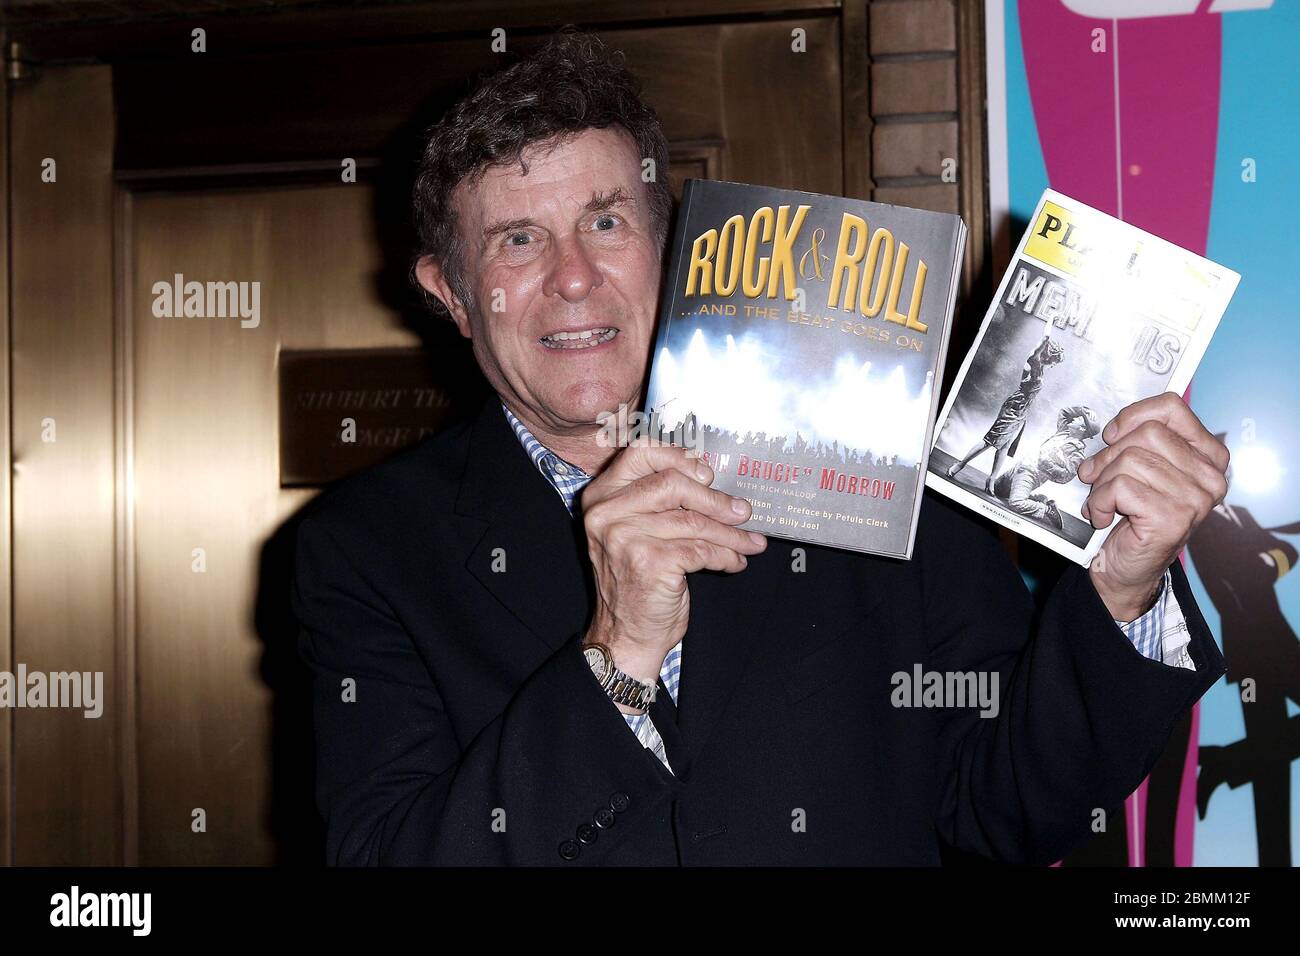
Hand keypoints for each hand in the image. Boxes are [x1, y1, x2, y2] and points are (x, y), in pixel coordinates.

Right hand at [579, 439, 766, 699]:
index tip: (708, 473)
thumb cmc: (636, 579)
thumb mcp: (635, 530)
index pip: (639, 452)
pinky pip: (701, 550)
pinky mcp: (649, 562)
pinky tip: (735, 562)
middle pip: (673, 483)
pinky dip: (725, 555)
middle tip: (743, 512)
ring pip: (693, 521)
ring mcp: (624, 537)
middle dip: (716, 499)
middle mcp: (606, 513)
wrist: (625, 634)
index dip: (679, 456)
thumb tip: (708, 473)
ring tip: (749, 542)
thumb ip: (658, 500)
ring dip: (730, 533)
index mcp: (601, 496)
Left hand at [1075, 393, 1228, 620]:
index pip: (1173, 408)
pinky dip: (1099, 502)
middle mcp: (1210, 477)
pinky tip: (1103, 517)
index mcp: (1208, 457)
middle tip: (1097, 478)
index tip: (1112, 435)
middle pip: (1146, 434)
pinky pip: (1120, 487)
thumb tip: (1112, 429)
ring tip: (1104, 502)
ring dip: (1102, 483)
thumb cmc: (1132, 518)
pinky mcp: (1172, 517)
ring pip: (1129, 461)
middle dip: (1109, 455)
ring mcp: (1195, 498)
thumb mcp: (1141, 471)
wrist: (1126, 570)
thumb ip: (1138, 444)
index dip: (1133, 416)